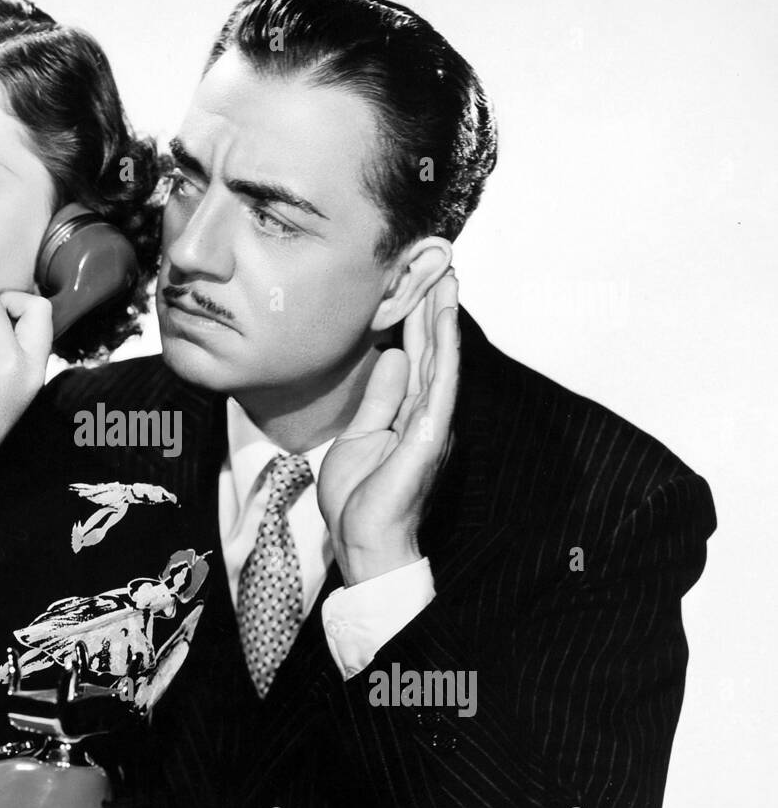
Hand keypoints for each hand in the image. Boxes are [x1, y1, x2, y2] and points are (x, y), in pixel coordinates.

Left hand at [316, 270, 459, 584]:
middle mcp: (427, 414)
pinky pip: (439, 382)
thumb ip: (379, 398)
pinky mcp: (430, 432)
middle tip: (439, 267)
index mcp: (409, 415)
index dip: (416, 322)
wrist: (364, 540)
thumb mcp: (362, 435)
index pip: (414, 359)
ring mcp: (431, 422)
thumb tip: (391, 357)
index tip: (417, 286)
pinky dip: (443, 348)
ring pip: (440, 359)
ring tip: (446, 279)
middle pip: (430, 352)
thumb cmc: (360, 499)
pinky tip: (445, 319)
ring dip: (444, 318)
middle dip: (434, 310)